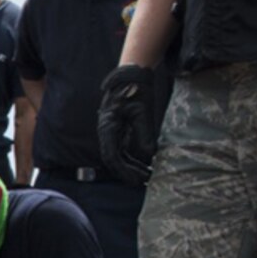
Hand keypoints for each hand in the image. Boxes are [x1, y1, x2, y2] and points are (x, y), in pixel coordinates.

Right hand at [97, 64, 158, 186]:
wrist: (131, 76)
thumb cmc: (136, 91)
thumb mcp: (143, 112)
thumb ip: (144, 134)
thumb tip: (150, 154)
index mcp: (108, 128)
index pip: (112, 156)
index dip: (123, 170)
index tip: (136, 179)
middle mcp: (107, 132)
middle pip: (114, 159)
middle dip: (128, 172)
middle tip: (144, 181)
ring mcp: (112, 132)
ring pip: (118, 156)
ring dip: (131, 166)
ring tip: (146, 175)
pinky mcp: (118, 130)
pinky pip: (122, 149)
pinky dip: (132, 158)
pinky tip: (144, 164)